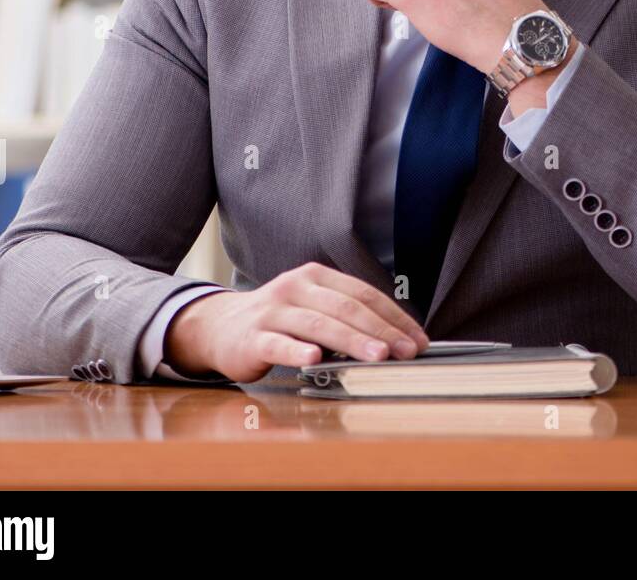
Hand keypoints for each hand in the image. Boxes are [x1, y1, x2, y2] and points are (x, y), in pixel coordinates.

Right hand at [164, 263, 429, 381]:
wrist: (220, 327)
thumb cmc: (278, 320)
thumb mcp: (312, 307)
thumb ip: (345, 316)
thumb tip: (395, 338)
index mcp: (316, 277)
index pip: (363, 294)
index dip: (393, 316)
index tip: (417, 340)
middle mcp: (296, 287)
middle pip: (346, 308)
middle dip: (381, 330)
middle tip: (405, 352)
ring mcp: (273, 311)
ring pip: (319, 324)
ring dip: (352, 340)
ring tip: (377, 356)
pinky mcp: (252, 337)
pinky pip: (278, 344)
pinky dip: (297, 351)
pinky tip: (315, 359)